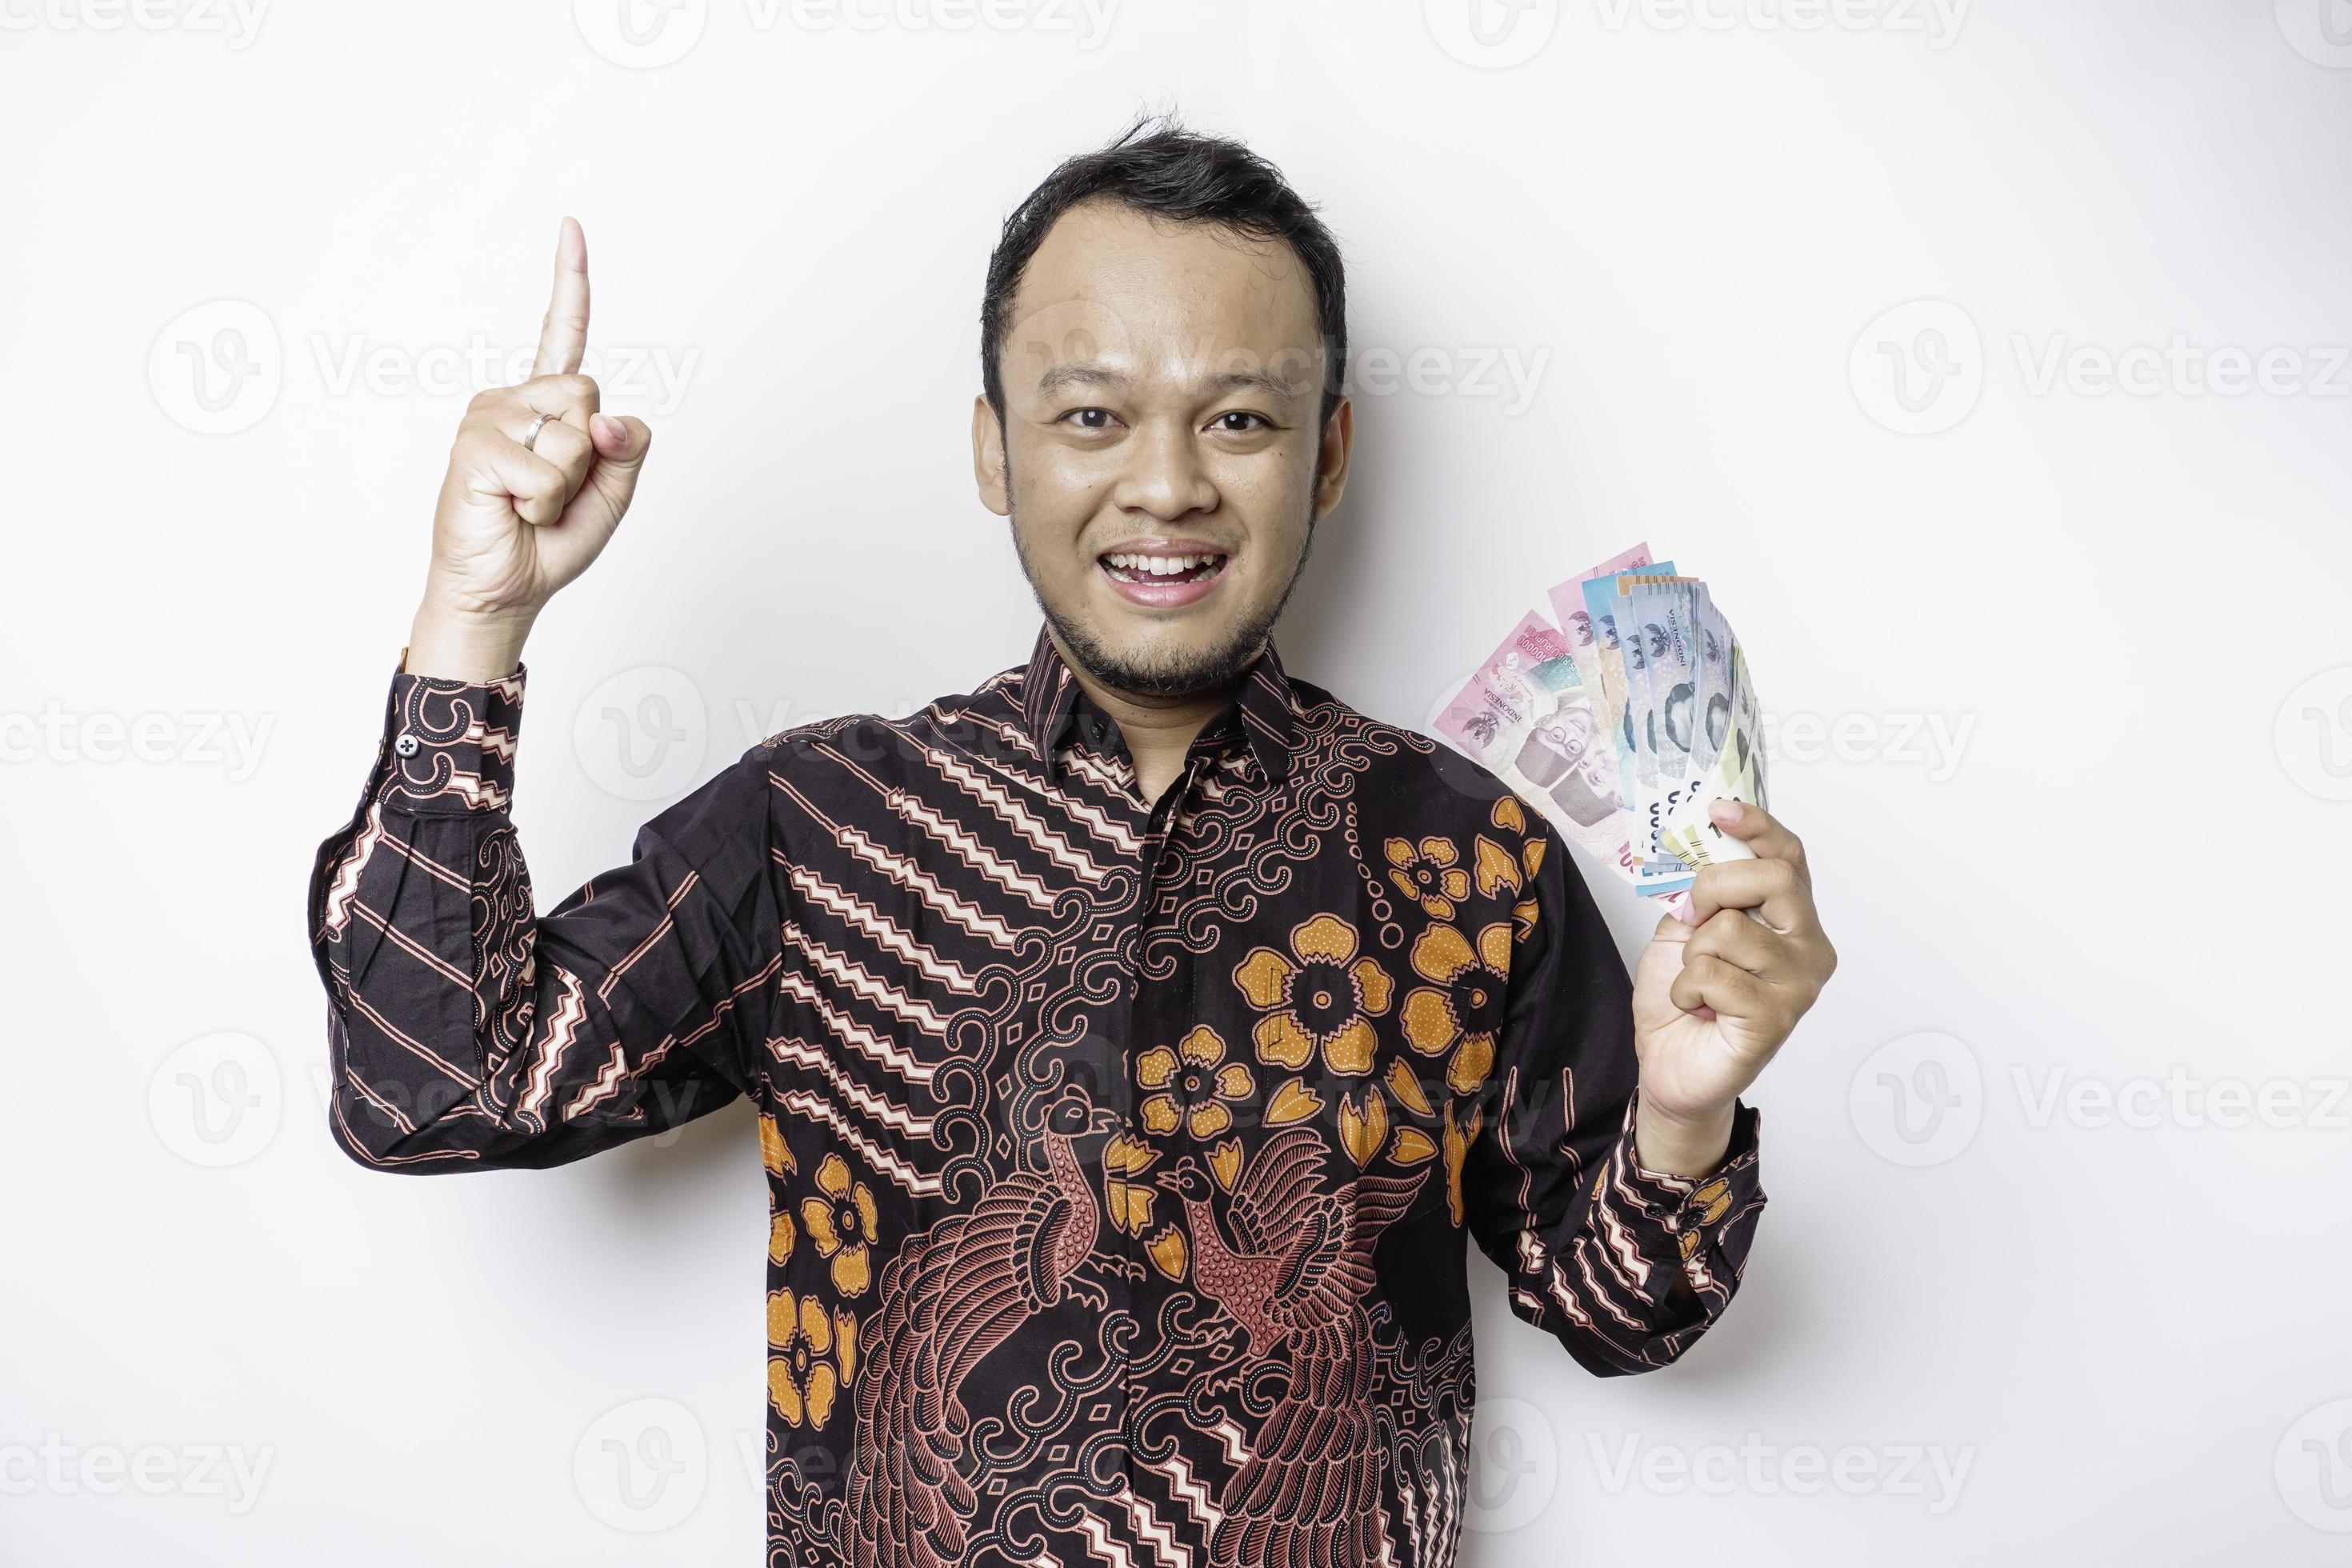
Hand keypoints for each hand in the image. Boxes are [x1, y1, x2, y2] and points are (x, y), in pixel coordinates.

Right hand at [405, 217, 652, 679]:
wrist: (503, 589)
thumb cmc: (549, 541)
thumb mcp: (611, 494)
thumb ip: (627, 447)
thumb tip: (604, 416)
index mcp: (546, 405)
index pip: (561, 333)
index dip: (570, 281)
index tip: (571, 226)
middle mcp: (513, 399)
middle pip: (588, 392)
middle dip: (589, 452)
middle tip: (555, 491)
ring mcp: (487, 418)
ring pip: (571, 429)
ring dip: (567, 482)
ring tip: (531, 503)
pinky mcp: (473, 447)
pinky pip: (545, 468)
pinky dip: (543, 503)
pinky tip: (513, 510)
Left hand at [1629, 802, 1836, 1175]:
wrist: (1670, 1063)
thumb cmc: (1683, 995)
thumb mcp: (1685, 925)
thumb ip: (1702, 888)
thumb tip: (1703, 842)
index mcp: (1791, 917)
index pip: (1789, 857)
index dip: (1758, 827)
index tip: (1720, 810)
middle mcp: (1809, 947)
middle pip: (1774, 878)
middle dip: (1715, 885)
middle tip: (1691, 915)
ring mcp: (1799, 984)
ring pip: (1730, 930)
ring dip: (1691, 953)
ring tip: (1695, 979)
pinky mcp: (1777, 1017)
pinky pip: (1713, 975)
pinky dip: (1686, 987)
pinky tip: (1696, 1006)